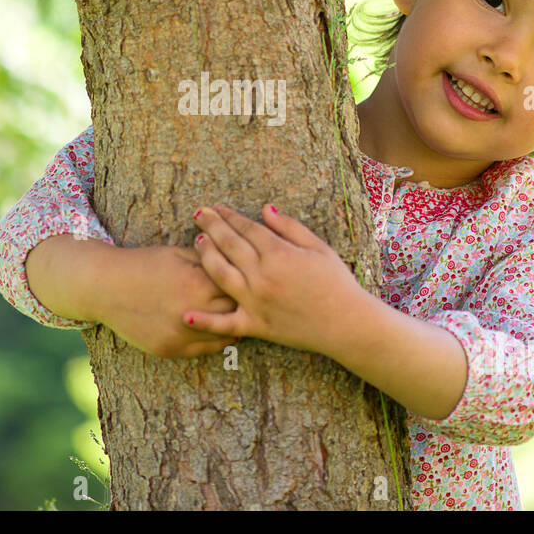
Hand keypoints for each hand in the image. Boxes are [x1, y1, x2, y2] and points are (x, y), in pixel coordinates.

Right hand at [99, 243, 240, 359]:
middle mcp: (191, 312)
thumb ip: (209, 260)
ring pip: (223, 336)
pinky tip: (223, 333)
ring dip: (234, 327)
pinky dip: (217, 342)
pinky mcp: (169, 350)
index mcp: (197, 283)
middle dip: (243, 307)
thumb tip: (235, 262)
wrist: (106, 286)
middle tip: (255, 303)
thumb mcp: (179, 254)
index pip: (237, 287)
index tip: (253, 282)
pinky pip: (204, 351)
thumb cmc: (144, 264)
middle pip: (234, 313)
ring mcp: (180, 335)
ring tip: (244, 320)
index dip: (246, 284)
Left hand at [186, 204, 359, 354]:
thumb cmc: (337, 283)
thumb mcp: (318, 248)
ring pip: (220, 275)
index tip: (219, 207)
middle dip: (212, 227)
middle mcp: (262, 276)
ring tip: (197, 243)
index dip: (230, 216)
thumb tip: (265, 209)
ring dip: (206, 257)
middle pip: (229, 246)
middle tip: (200, 214)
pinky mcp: (256, 326)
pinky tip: (187, 315)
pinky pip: (225, 324)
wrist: (347, 323)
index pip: (246, 229)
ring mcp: (256, 302)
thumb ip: (289, 227)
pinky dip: (205, 321)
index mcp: (279, 254)